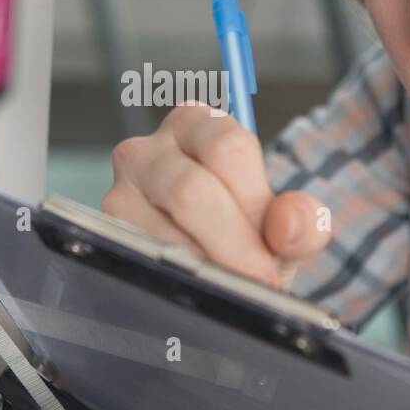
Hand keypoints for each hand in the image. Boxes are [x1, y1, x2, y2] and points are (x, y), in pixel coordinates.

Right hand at [102, 102, 329, 289]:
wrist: (215, 267)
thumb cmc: (245, 234)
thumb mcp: (284, 226)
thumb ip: (302, 222)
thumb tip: (288, 224)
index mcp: (197, 124)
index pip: (228, 147)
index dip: (257, 204)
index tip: (275, 246)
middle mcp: (149, 149)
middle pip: (192, 190)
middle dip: (233, 244)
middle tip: (258, 279)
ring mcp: (120, 190)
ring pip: (165, 232)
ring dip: (207, 268)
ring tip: (233, 284)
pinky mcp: (107, 230)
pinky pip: (145, 258)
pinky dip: (180, 281)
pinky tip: (199, 285)